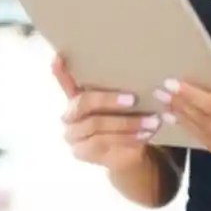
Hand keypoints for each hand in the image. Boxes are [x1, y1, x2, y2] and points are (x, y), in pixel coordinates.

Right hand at [52, 55, 158, 170]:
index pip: (65, 80)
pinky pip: (102, 142)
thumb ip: (124, 88)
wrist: (129, 153)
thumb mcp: (128, 102)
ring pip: (95, 124)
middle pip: (84, 102)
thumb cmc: (126, 119)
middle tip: (133, 99)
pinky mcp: (81, 151)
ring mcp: (72, 133)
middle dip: (109, 100)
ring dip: (126, 122)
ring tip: (151, 121)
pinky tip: (144, 135)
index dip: (60, 70)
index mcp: (77, 95)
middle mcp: (70, 112)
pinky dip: (126, 137)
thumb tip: (140, 68)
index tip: (59, 57)